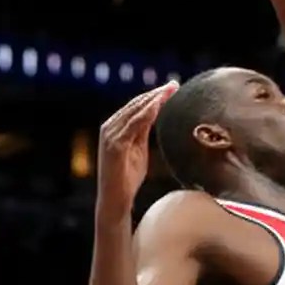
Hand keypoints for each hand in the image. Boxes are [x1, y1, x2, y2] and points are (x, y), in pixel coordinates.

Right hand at [96, 82, 177, 216]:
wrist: (116, 200)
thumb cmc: (127, 177)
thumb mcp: (138, 149)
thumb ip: (142, 131)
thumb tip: (155, 114)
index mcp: (115, 127)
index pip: (136, 106)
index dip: (154, 96)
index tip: (172, 88)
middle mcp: (110, 127)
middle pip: (135, 105)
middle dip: (155, 93)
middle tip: (174, 84)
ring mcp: (110, 135)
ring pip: (135, 111)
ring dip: (153, 99)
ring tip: (170, 90)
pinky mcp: (115, 145)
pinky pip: (133, 125)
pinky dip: (146, 113)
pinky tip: (158, 105)